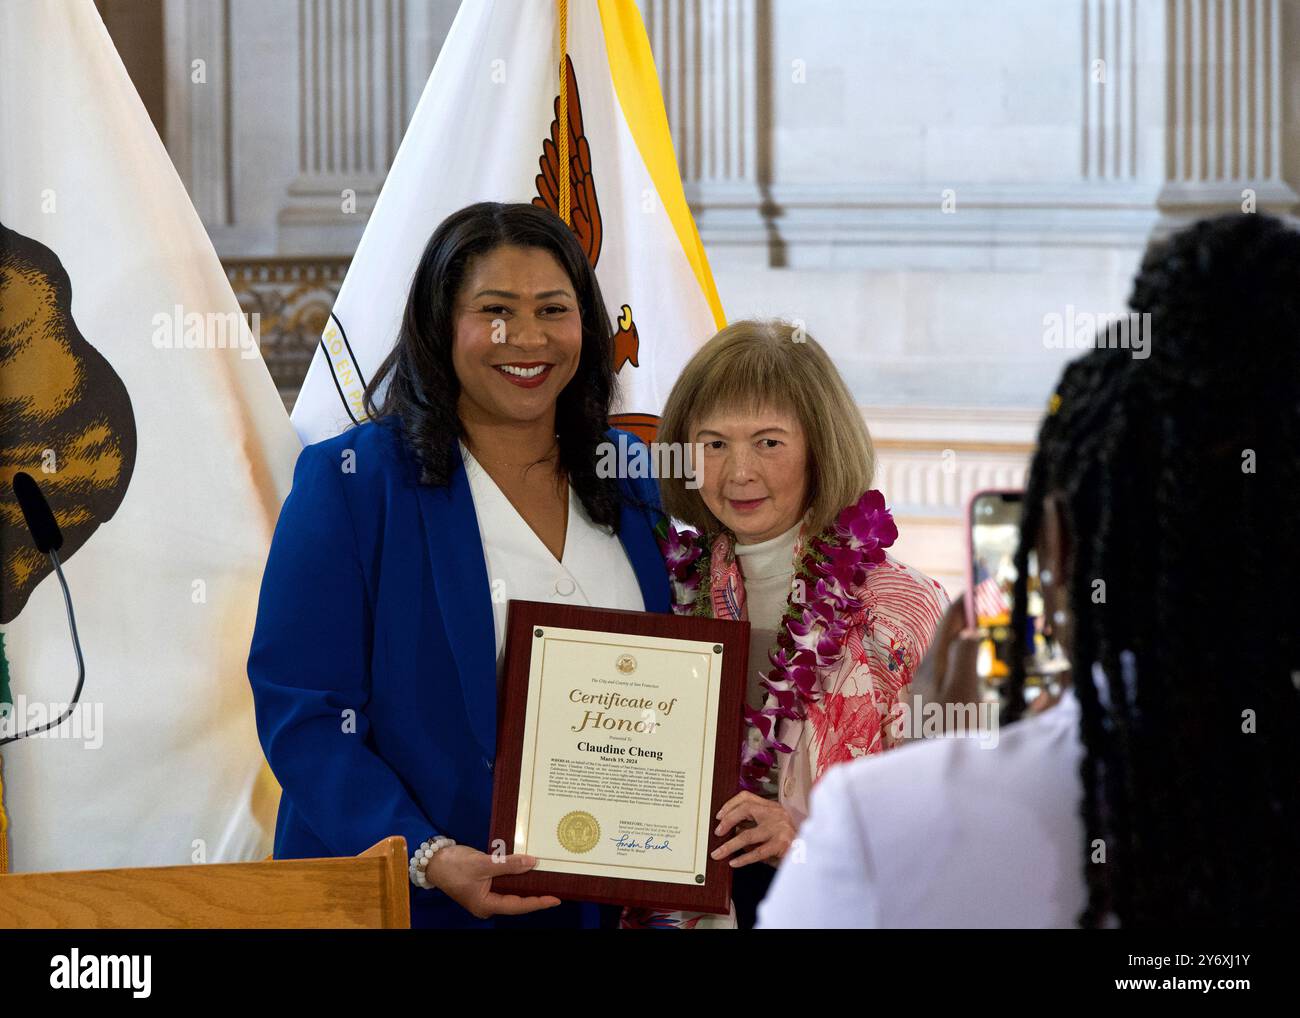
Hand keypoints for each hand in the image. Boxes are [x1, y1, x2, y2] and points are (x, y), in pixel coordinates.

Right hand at [424, 845, 561, 919]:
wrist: (431, 859)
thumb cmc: (453, 865)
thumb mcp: (482, 864)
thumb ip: (508, 865)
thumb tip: (532, 863)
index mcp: (485, 905)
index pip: (517, 906)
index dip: (537, 903)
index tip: (555, 899)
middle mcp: (487, 904)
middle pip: (516, 901)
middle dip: (535, 895)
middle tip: (557, 887)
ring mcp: (486, 894)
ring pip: (512, 891)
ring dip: (527, 884)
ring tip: (547, 877)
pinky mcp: (484, 883)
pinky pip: (505, 882)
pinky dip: (516, 876)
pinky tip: (527, 868)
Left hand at [711, 791, 796, 866]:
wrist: (808, 858)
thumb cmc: (786, 846)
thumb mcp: (769, 831)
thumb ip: (753, 827)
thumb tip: (730, 828)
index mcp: (773, 808)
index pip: (747, 797)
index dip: (730, 804)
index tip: (719, 816)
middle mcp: (777, 814)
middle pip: (746, 809)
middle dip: (728, 820)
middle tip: (717, 832)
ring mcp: (780, 828)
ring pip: (748, 835)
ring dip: (730, 845)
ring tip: (718, 853)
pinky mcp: (782, 844)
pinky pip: (757, 852)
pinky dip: (743, 858)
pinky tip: (734, 862)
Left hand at [911, 593, 982, 718]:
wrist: (926, 763)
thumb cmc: (946, 728)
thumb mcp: (961, 692)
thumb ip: (964, 659)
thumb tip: (970, 628)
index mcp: (934, 662)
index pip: (948, 623)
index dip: (962, 603)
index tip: (975, 585)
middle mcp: (927, 670)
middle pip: (946, 635)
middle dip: (961, 616)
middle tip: (977, 599)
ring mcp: (926, 685)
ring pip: (945, 651)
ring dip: (959, 635)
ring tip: (972, 624)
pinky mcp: (930, 699)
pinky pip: (946, 667)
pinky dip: (958, 654)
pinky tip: (964, 662)